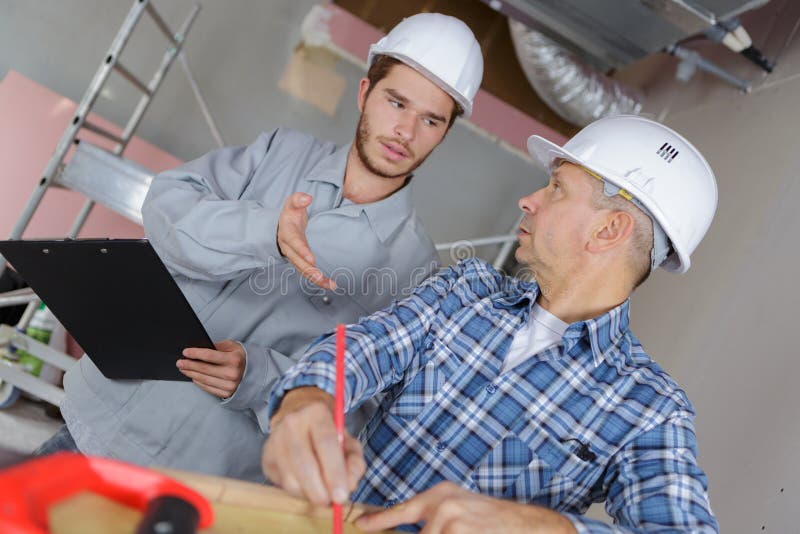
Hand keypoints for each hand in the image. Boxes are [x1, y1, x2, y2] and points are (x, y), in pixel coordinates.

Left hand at [177, 339, 245, 397]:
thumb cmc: (241, 358)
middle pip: (204, 368)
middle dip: (189, 365)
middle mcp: (232, 374)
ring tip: (184, 369)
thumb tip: (200, 348)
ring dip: (191, 373)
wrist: (255, 373)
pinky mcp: (226, 393)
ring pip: (204, 379)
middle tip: (179, 362)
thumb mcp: (233, 346)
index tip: (185, 352)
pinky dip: (198, 382)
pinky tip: (193, 377)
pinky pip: (207, 388)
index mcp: (234, 359)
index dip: (195, 353)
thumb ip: (218, 346)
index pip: (209, 355)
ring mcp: (229, 385)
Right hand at [262, 387, 365, 505]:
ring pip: (291, 479)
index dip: (335, 473)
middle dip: (321, 491)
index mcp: (316, 413)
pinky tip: (307, 485)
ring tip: (321, 492)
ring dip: (309, 494)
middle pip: (305, 465)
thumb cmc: (328, 432)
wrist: (298, 417)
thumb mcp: (349, 441)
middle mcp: (292, 424)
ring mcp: (275, 441)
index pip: (326, 444)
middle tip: (332, 502)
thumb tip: (350, 485)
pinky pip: (282, 484)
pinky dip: (298, 492)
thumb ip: (355, 462)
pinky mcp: (266, 458)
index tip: (341, 496)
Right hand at [276, 192, 335, 289]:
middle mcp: (289, 248)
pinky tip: (331, 285)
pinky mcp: (301, 262)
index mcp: (287, 233)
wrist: (281, 226)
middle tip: (320, 277)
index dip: (302, 250)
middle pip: (298, 261)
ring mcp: (295, 257)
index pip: (294, 242)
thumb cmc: (290, 214)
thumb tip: (307, 198)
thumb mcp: (291, 203)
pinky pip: (309, 273)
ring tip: (331, 285)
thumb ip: (298, 199)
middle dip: (309, 270)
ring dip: (316, 279)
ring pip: (304, 270)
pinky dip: (319, 280)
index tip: (311, 259)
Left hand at [355, 481, 576, 533]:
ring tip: (467, 532)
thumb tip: (403, 527)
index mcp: (440, 495)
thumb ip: (430, 516)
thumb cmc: (490, 518)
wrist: (526, 525)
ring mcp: (453, 523)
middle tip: (451, 530)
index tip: (360, 523)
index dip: (379, 519)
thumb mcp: (458, 507)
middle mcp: (443, 506)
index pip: (402, 509)